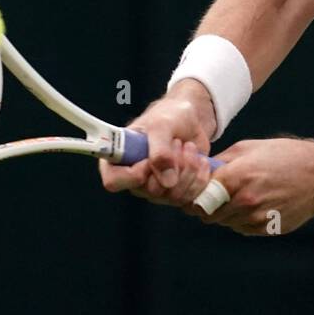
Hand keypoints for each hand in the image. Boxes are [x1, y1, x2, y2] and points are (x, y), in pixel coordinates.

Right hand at [97, 79, 217, 206]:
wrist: (192, 119)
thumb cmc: (169, 116)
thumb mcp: (162, 125)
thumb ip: (160, 151)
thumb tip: (167, 182)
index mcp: (120, 159)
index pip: (113, 181)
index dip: (133, 175)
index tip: (150, 159)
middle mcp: (135, 178)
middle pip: (151, 191)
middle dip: (172, 165)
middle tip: (178, 143)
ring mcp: (156, 188)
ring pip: (173, 196)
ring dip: (188, 169)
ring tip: (189, 147)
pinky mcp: (177, 192)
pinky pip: (190, 198)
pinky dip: (200, 177)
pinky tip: (200, 160)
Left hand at [197, 138, 313, 235]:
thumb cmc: (285, 156)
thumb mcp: (248, 148)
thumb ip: (220, 162)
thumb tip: (198, 171)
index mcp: (236, 177)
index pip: (197, 198)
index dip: (191, 196)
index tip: (192, 191)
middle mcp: (243, 201)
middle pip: (206, 215)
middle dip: (205, 205)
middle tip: (213, 194)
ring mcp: (255, 218)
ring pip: (223, 222)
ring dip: (224, 212)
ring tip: (239, 195)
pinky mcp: (264, 228)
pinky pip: (240, 228)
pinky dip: (240, 219)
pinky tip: (254, 203)